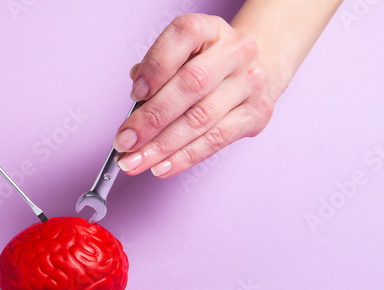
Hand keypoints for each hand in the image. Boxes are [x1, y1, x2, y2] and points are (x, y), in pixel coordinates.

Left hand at [113, 13, 276, 177]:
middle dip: (152, 118)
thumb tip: (135, 108)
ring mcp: (251, 83)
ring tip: (137, 160)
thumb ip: (158, 71)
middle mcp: (237, 52)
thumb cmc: (209, 64)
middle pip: (191, 85)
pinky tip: (163, 166)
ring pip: (201, 119)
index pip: (183, 36)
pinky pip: (216, 140)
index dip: (157, 66)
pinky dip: (185, 157)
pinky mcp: (257, 114)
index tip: (134, 95)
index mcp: (212, 29)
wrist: (254, 72)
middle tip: (126, 141)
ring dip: (163, 146)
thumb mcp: (184, 54)